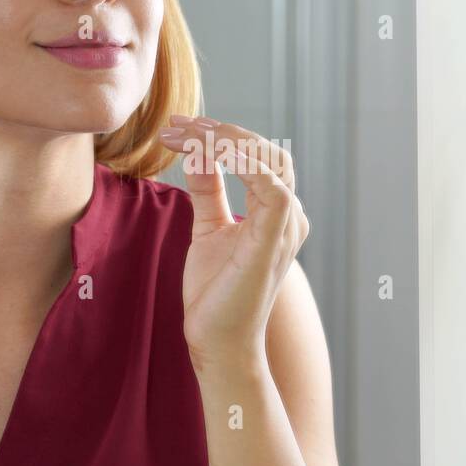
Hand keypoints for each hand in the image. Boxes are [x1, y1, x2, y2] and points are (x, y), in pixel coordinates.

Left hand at [156, 115, 309, 369]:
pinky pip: (272, 186)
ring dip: (225, 140)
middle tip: (177, 126)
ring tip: (185, 134)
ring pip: (269, 160)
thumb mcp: (208, 228)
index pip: (258, 157)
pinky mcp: (273, 240)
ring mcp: (286, 227)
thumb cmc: (216, 290)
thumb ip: (210, 191)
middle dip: (220, 131)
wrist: (215, 340)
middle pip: (267, 151)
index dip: (221, 136)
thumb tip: (196, 155)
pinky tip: (207, 153)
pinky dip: (243, 162)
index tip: (178, 128)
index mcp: (276, 212)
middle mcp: (289, 216)